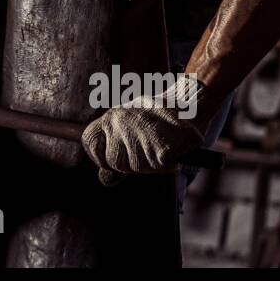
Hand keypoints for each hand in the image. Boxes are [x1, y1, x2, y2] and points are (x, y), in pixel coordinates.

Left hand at [81, 75, 213, 185]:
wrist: (190, 101)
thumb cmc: (158, 117)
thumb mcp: (131, 127)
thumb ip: (115, 152)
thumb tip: (103, 179)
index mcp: (110, 116)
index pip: (89, 141)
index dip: (99, 156)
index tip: (115, 158)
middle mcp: (119, 122)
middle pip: (114, 161)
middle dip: (131, 163)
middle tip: (148, 149)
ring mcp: (138, 132)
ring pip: (137, 167)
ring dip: (151, 163)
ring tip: (161, 144)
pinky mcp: (159, 144)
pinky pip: (159, 166)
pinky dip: (168, 163)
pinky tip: (173, 150)